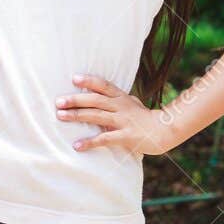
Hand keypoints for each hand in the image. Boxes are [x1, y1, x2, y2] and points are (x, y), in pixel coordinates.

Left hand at [57, 74, 176, 156]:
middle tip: (58, 102)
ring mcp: (123, 121)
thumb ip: (117, 99)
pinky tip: (77, 145)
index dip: (89, 81)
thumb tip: (100, 93)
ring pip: (97, 116)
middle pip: (95, 100)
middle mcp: (121, 107)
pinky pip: (105, 139)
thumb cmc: (146, 118)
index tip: (74, 78)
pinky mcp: (126, 136)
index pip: (104, 85)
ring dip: (77, 116)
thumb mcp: (133, 104)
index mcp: (122, 98)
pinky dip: (90, 142)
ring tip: (61, 116)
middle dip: (76, 100)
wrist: (165, 131)